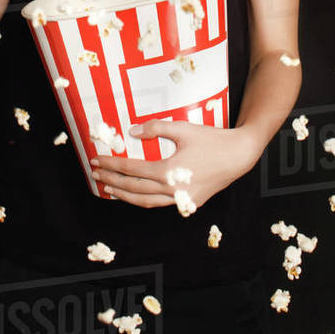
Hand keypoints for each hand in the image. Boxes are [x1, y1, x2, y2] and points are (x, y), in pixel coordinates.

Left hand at [90, 121, 256, 209]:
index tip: (97, 160)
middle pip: (134, 189)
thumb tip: (132, 130)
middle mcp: (172, 190)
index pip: (132, 170)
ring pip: (145, 202)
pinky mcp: (187, 203)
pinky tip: (135, 194)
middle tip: (95, 174)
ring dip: (125, 196)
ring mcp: (180, 200)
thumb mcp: (183, 129)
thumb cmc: (211, 140)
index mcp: (169, 172)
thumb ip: (155, 129)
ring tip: (109, 188)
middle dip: (112, 181)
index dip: (112, 164)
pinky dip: (143, 200)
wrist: (238, 156)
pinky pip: (159, 204)